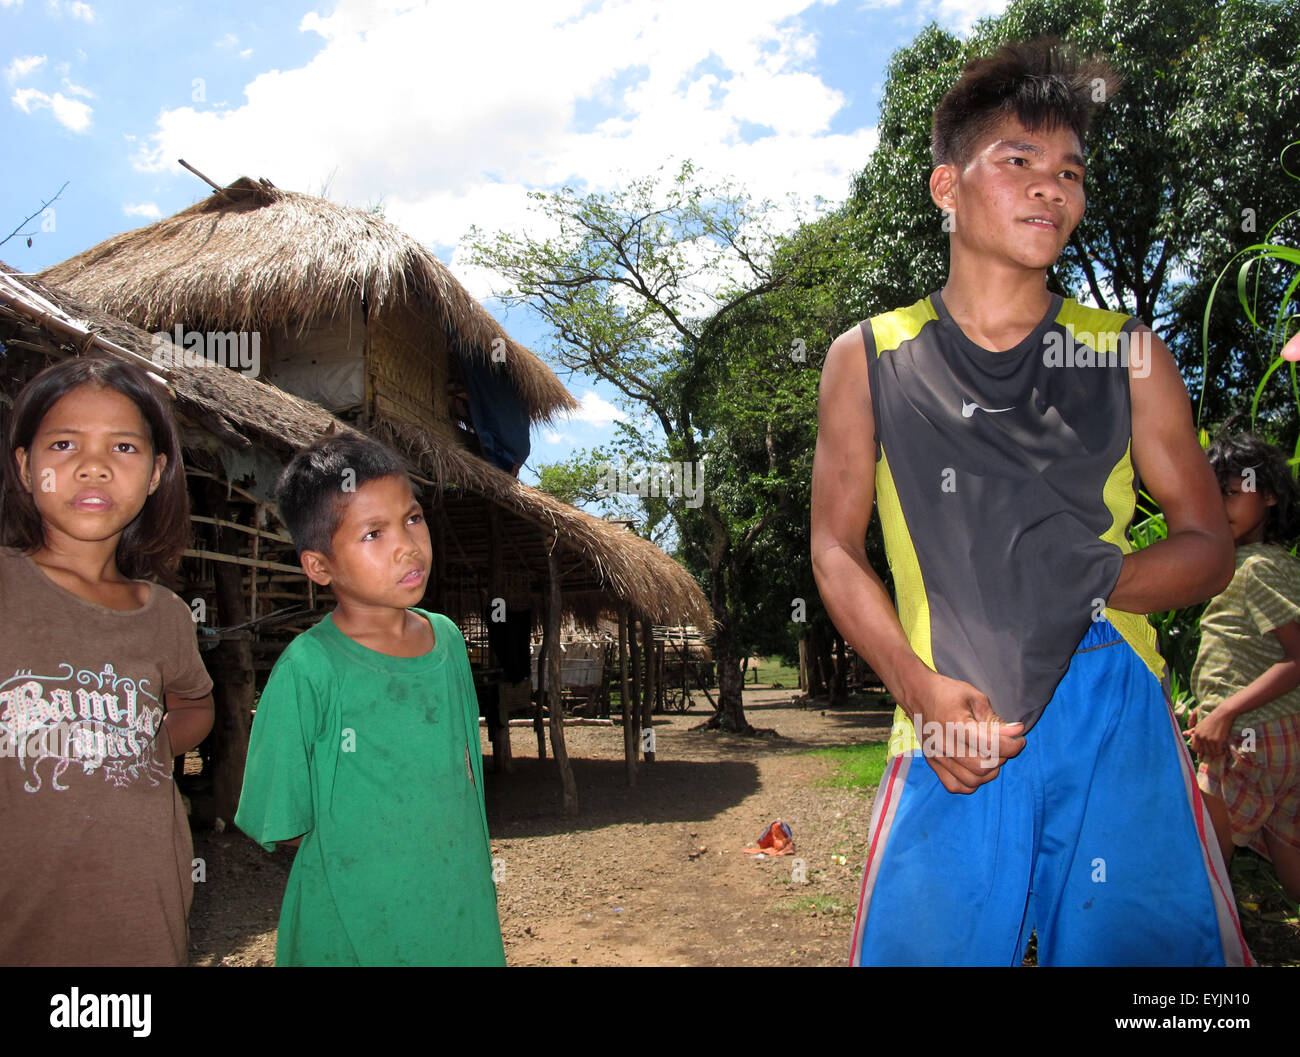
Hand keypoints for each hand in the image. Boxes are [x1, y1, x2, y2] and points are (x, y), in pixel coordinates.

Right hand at [901, 669, 1025, 793]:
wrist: (917, 693)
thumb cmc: (947, 692)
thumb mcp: (976, 698)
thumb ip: (996, 719)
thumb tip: (1017, 732)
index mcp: (956, 724)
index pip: (992, 746)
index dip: (1013, 746)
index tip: (1019, 739)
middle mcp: (944, 744)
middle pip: (983, 766)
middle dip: (1002, 758)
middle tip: (1004, 746)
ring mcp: (936, 756)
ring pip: (972, 780)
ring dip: (988, 772)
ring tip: (991, 757)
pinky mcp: (932, 762)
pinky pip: (955, 786)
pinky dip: (970, 783)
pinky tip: (975, 768)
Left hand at [1188, 706, 1234, 759]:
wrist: (1223, 714)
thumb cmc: (1213, 718)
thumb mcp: (1201, 724)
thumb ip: (1194, 730)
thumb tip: (1187, 735)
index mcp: (1196, 734)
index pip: (1195, 748)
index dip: (1200, 751)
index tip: (1206, 751)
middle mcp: (1201, 737)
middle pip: (1203, 752)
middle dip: (1209, 753)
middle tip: (1214, 751)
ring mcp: (1208, 739)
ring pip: (1211, 753)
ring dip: (1216, 753)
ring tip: (1220, 750)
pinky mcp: (1217, 740)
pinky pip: (1218, 752)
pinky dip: (1221, 752)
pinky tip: (1224, 750)